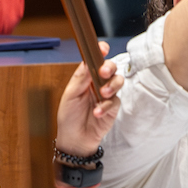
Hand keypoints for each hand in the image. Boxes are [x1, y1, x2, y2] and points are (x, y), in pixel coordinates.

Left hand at [55, 42, 123, 157]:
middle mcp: (98, 84)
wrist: (75, 139)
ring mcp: (107, 95)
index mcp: (86, 78)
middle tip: (104, 72)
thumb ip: (80, 79)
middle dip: (109, 68)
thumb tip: (88, 62)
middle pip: (111, 68)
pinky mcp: (113, 108)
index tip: (102, 48)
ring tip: (102, 94)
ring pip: (118, 82)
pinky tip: (97, 112)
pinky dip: (106, 106)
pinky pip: (115, 102)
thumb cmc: (69, 117)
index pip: (95, 61)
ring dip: (111, 86)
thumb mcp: (70, 95)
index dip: (100, 52)